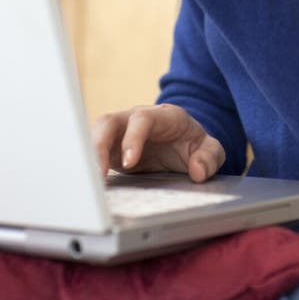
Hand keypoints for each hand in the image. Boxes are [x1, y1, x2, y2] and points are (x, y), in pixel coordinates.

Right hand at [92, 103, 225, 182]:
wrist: (183, 139)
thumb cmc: (193, 143)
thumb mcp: (210, 148)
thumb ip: (210, 157)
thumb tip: (198, 171)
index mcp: (163, 116)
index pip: (142, 119)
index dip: (133, 138)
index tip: (130, 162)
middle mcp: (137, 118)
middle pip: (110, 121)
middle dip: (100, 144)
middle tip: (98, 173)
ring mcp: (122, 130)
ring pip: (97, 132)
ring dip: (90, 153)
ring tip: (90, 181)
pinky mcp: (111, 145)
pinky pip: (94, 148)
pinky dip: (89, 162)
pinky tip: (89, 182)